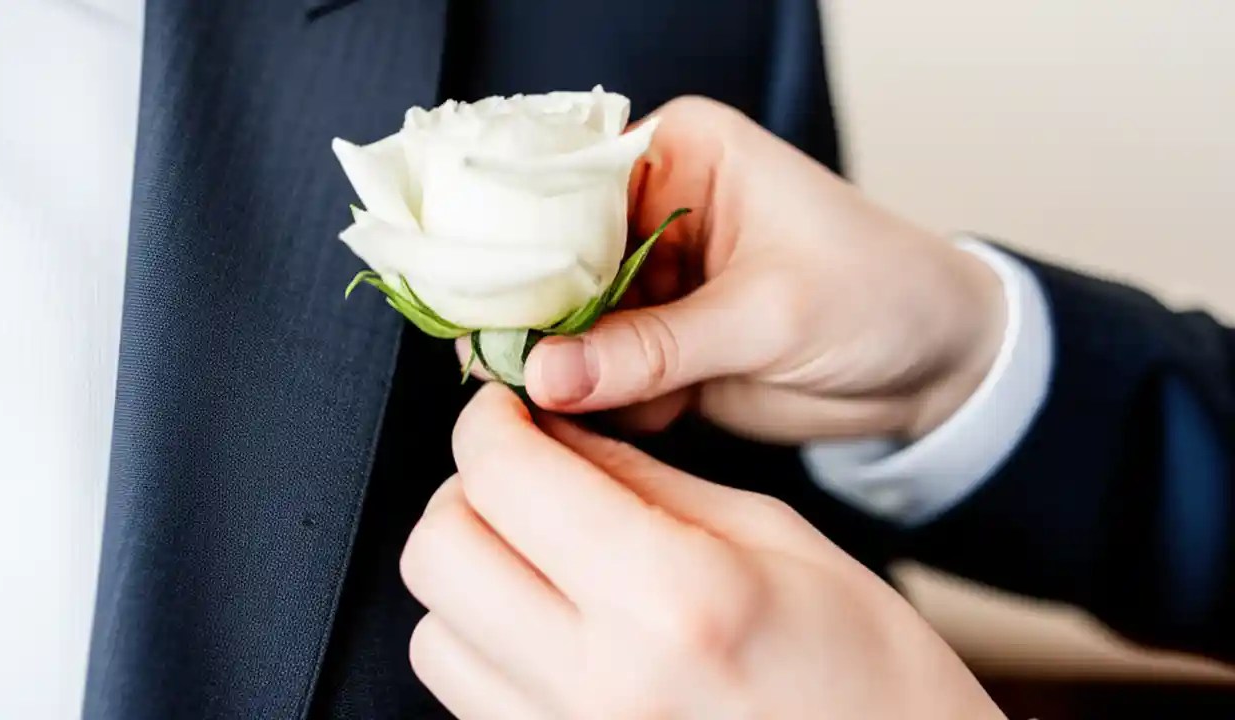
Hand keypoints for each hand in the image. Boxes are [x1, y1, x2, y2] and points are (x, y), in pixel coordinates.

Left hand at [401, 385, 1003, 718]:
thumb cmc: (868, 669)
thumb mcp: (774, 536)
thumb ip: (642, 482)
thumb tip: (549, 437)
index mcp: (676, 600)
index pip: (507, 479)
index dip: (488, 423)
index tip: (505, 410)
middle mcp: (604, 685)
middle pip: (439, 554)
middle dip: (468, 489)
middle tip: (520, 471)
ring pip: (433, 634)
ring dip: (470, 574)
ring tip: (538, 555)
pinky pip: (468, 696)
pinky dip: (486, 641)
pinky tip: (550, 620)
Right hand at [522, 97, 1007, 441]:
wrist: (935, 369)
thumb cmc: (882, 295)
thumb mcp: (768, 314)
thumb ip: (655, 346)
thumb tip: (548, 372)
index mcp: (678, 154)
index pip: (566, 191)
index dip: (520, 247)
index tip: (483, 306)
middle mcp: (653, 210)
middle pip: (553, 263)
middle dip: (537, 322)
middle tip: (515, 374)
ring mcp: (651, 282)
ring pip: (568, 328)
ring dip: (568, 375)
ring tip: (582, 407)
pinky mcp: (660, 346)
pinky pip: (600, 377)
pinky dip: (605, 406)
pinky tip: (648, 416)